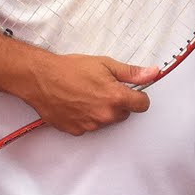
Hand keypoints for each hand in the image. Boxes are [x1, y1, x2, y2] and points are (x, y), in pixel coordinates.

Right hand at [23, 55, 160, 134]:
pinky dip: (86, 117)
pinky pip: (89, 126)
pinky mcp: (77, 130)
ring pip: (106, 121)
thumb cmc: (70, 69)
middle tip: (102, 89)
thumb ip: (131, 73)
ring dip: (102, 111)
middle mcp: (105, 115)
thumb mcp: (105, 64)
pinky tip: (76, 104)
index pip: (142, 105)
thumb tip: (152, 73)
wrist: (41, 78)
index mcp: (116, 98)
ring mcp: (91, 125)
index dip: (138, 96)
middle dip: (117, 103)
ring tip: (86, 95)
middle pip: (124, 114)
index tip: (131, 91)